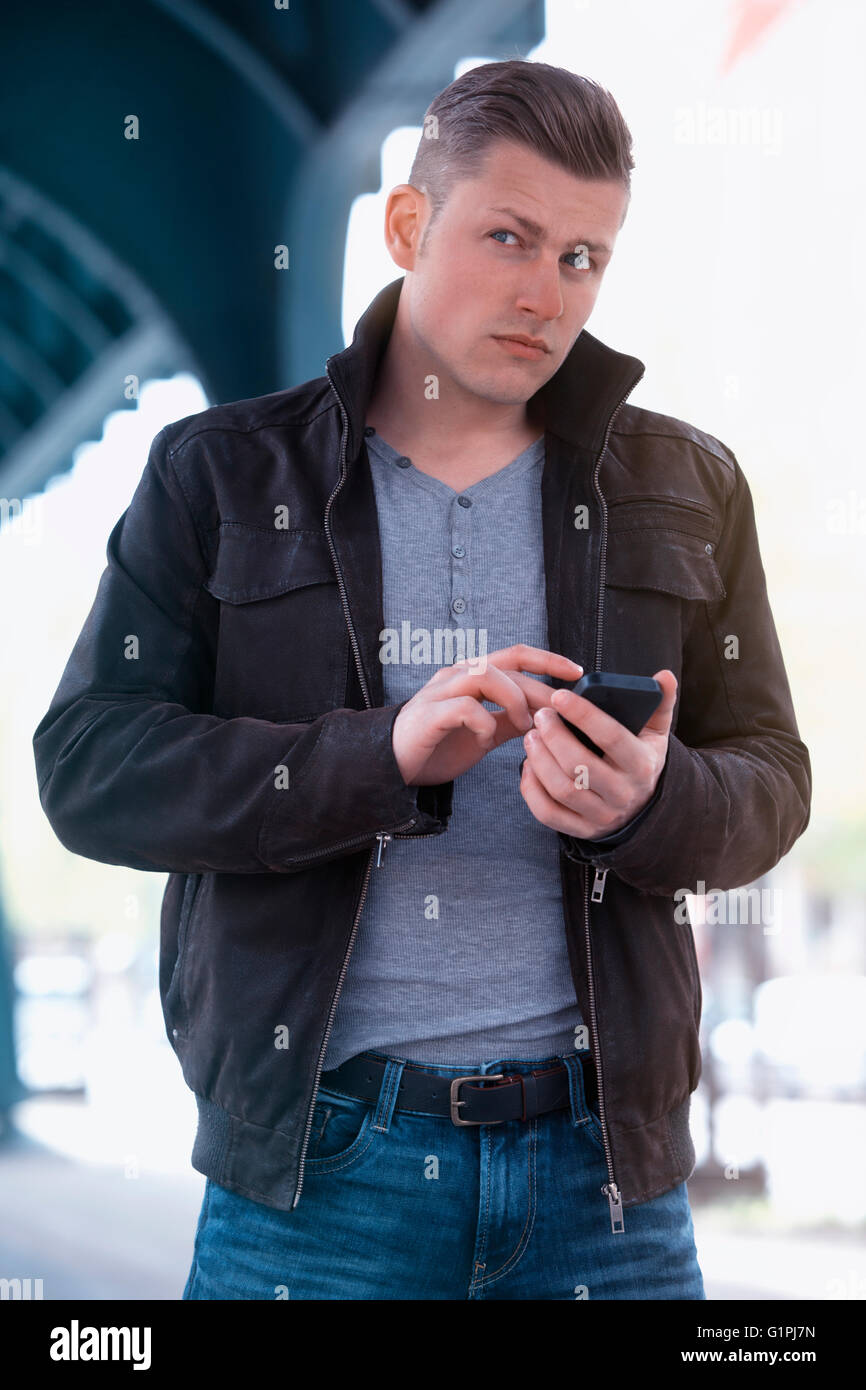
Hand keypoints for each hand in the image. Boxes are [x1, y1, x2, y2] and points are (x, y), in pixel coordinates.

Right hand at [392, 644, 583, 785]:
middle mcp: (457, 675)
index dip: (548, 660)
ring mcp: (441, 692)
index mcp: (471, 676)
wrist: (391, 766)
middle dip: (540, 689)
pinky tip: (485, 740)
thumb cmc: (436, 747)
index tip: (576, 673)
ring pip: (486, 675)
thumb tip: (544, 718)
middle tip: (561, 713)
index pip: (515, 656)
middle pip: (507, 666)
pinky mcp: (429, 714)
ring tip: (523, 726)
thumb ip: (509, 722)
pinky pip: (465, 708)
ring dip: (513, 700)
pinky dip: (484, 723)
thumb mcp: (483, 734)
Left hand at [519, 669, 676, 838]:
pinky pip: (548, 813)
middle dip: (554, 737)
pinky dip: (532, 789)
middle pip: (580, 766)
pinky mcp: (581, 830)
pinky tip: (528, 766)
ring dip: (539, 760)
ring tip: (530, 736)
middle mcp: (623, 794)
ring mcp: (602, 815)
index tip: (559, 696)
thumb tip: (664, 675)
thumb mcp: (654, 733)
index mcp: (642, 765)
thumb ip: (659, 703)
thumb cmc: (640, 758)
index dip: (583, 715)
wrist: (641, 805)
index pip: (611, 737)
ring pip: (562, 790)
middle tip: (540, 715)